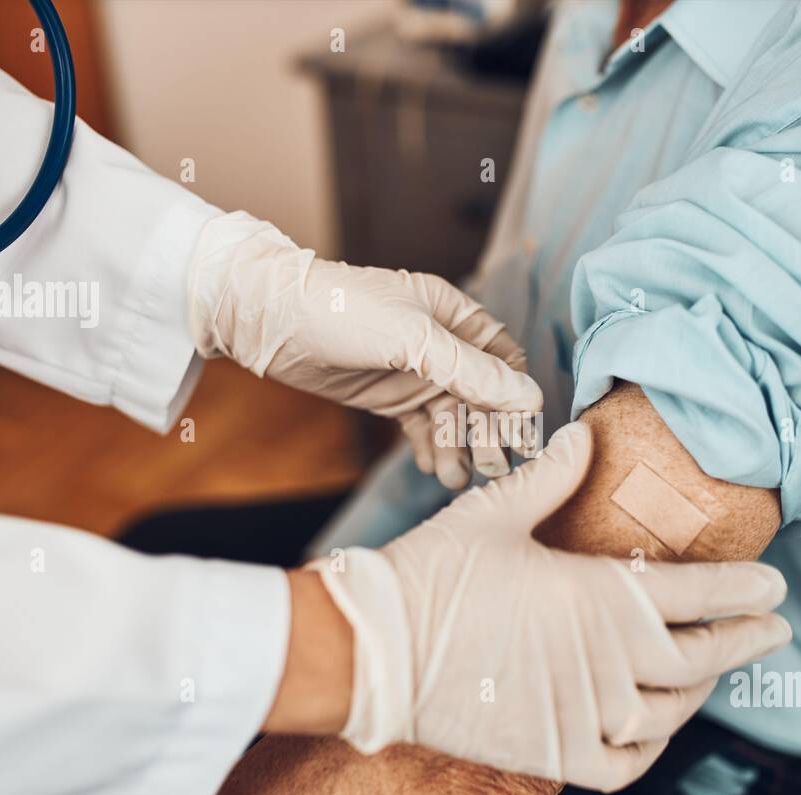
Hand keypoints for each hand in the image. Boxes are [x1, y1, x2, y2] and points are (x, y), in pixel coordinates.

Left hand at [188, 211, 540, 487]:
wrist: (271, 321)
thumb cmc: (342, 312)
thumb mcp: (413, 340)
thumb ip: (472, 372)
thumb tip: (529, 399)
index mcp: (455, 316)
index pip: (505, 361)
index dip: (515, 399)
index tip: (520, 436)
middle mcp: (441, 344)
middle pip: (482, 396)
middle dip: (487, 432)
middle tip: (489, 468)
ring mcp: (415, 372)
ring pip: (453, 417)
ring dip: (458, 447)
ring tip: (454, 477)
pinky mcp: (389, 396)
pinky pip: (422, 428)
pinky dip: (431, 448)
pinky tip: (433, 468)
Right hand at [310, 422, 791, 791]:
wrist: (372, 650)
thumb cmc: (431, 576)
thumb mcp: (493, 513)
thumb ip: (551, 477)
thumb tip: (584, 435)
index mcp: (596, 598)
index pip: (697, 594)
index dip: (744, 590)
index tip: (776, 587)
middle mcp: (604, 663)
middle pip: (700, 659)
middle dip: (745, 641)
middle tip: (772, 629)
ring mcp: (581, 715)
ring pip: (670, 714)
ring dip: (703, 691)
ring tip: (716, 672)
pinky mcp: (551, 754)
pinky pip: (624, 763)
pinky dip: (651, 748)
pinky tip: (658, 727)